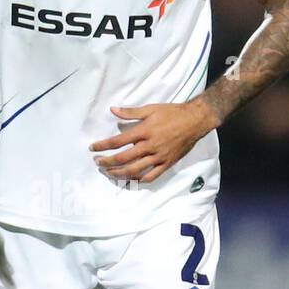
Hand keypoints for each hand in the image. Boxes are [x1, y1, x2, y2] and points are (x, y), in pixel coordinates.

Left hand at [89, 100, 216, 182]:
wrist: (195, 121)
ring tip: (109, 173)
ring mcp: (159, 157)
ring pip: (135, 170)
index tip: (93, 148)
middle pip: (124, 158)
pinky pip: (151, 176)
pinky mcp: (167, 164)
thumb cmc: (172, 113)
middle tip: (98, 163)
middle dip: (108, 162)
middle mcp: (150, 146)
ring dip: (119, 173)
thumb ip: (131, 112)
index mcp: (144, 131)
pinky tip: (130, 180)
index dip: (103, 146)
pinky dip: (139, 180)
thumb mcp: (151, 108)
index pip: (118, 141)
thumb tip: (113, 110)